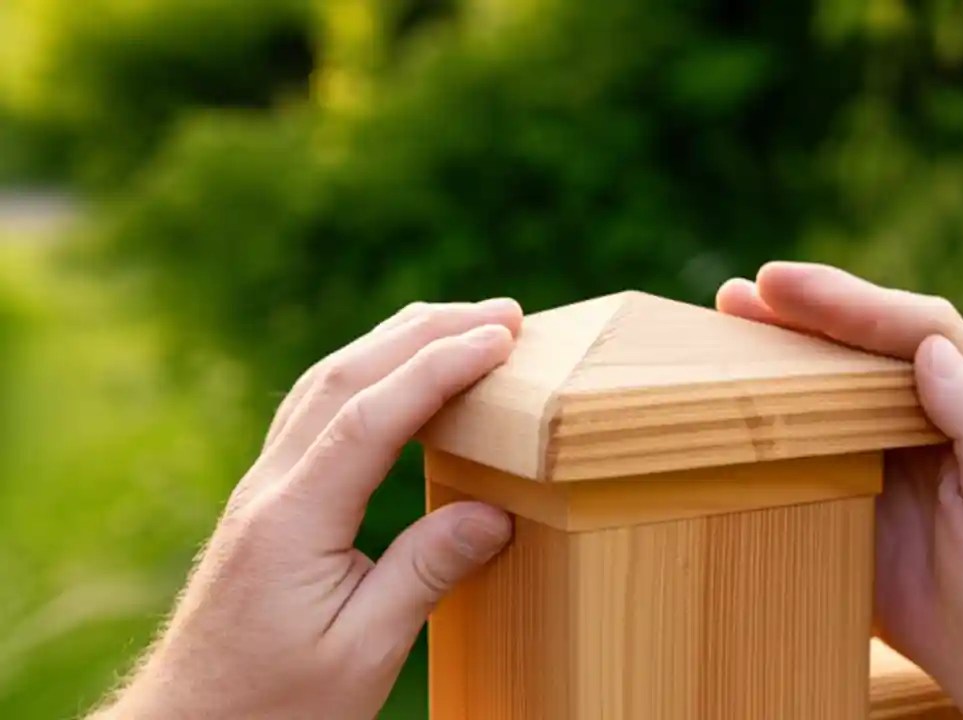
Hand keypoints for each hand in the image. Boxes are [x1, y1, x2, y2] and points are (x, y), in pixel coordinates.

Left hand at [93, 299, 522, 719]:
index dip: (439, 368)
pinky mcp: (268, 503)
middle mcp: (269, 489)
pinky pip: (316, 411)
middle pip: (344, 377)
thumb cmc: (275, 704)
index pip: (371, 416)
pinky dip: (369, 375)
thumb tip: (495, 511)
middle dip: (426, 332)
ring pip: (325, 384)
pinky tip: (399, 377)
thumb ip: (425, 574)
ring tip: (462, 325)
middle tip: (503, 313)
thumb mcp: (363, 653)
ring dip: (395, 343)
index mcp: (292, 521)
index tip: (501, 339)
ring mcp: (262, 490)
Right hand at [718, 262, 962, 718]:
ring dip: (777, 349)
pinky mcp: (846, 488)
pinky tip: (730, 401)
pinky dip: (765, 413)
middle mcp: (919, 411)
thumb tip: (930, 352)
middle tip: (739, 295)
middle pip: (858, 341)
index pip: (909, 329)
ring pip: (825, 382)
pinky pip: (802, 439)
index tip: (784, 286)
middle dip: (800, 311)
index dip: (849, 301)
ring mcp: (879, 448)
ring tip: (723, 322)